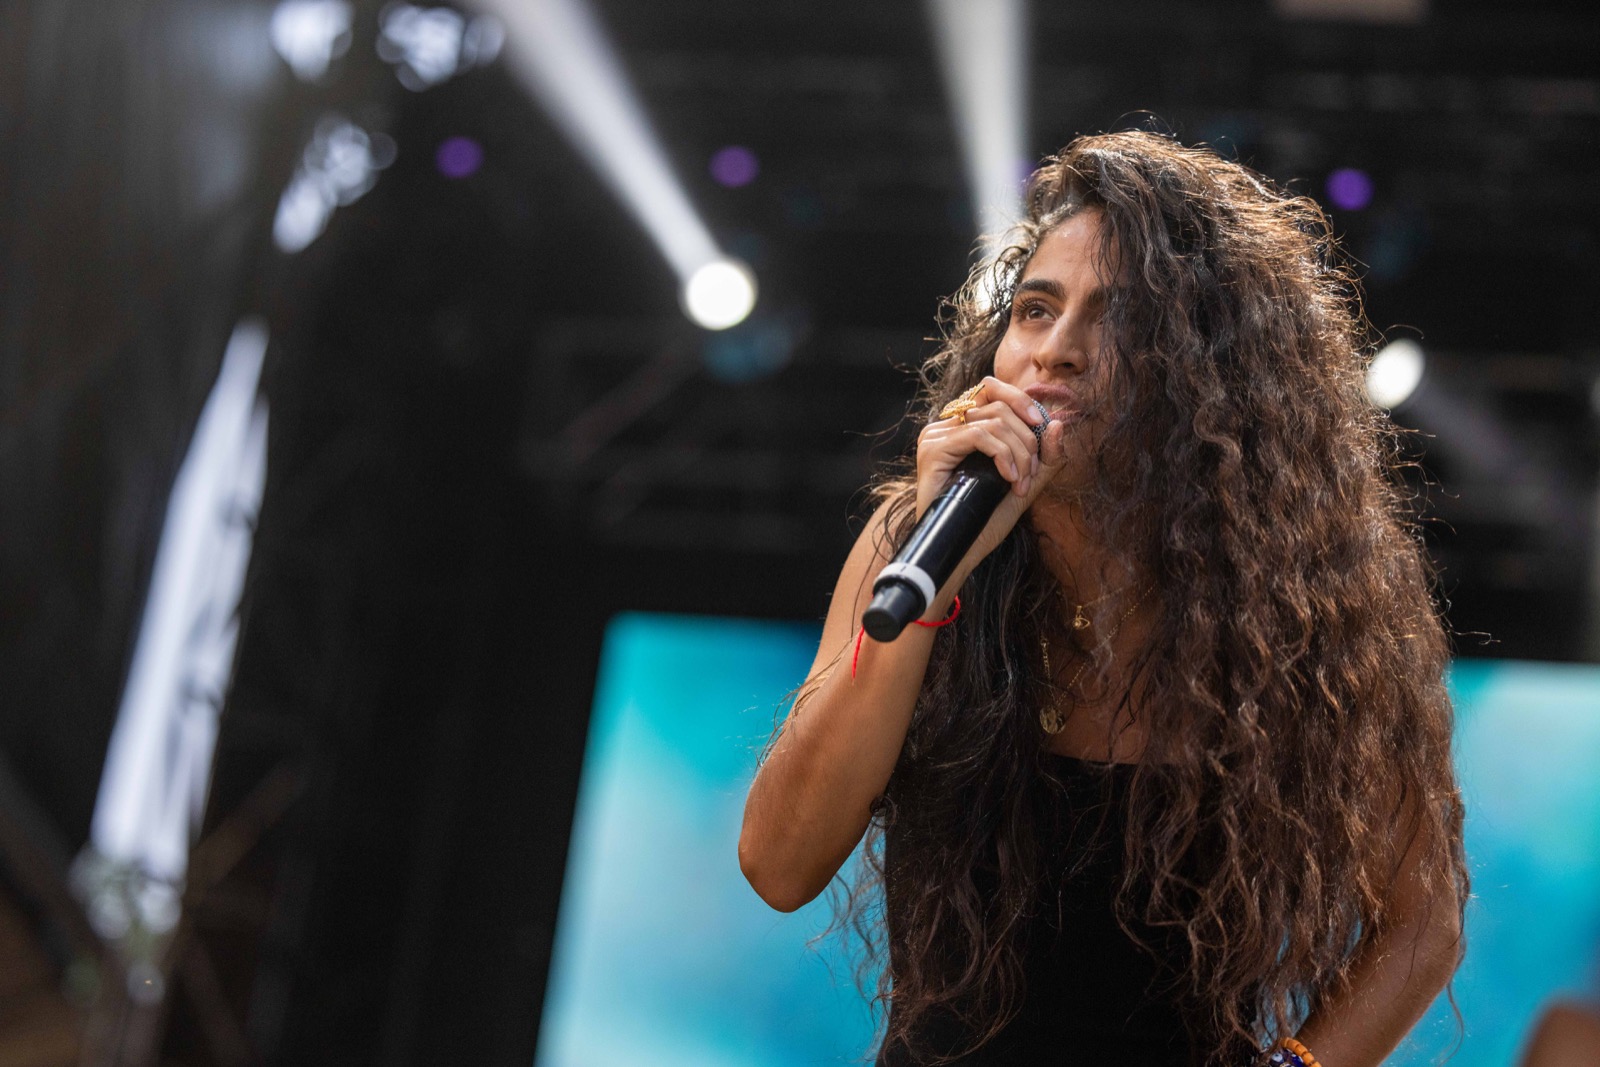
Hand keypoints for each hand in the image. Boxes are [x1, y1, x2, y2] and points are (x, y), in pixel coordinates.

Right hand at [915, 376, 1069, 581]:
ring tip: (1021, 483)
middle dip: (1027, 439)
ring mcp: (936, 436)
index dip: (1020, 399)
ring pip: (992, 420)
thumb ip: (1044, 458)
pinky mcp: (932, 450)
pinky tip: (1009, 479)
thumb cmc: (986, 520)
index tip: (1041, 425)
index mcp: (962, 426)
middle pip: (998, 405)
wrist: (959, 551)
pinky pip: (977, 435)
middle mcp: (946, 426)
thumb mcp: (1025, 485)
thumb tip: (1059, 424)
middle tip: (1031, 474)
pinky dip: (1002, 455)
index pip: (990, 388)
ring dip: (1019, 453)